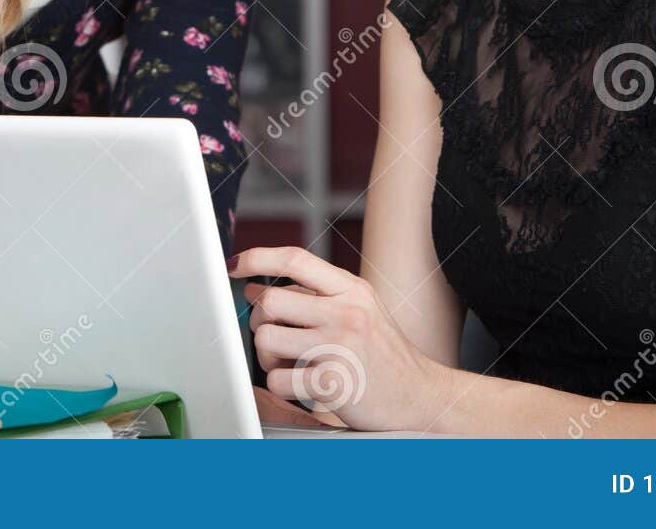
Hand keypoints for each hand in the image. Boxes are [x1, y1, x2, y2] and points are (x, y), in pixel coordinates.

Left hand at [230, 246, 449, 431]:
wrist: (421, 398)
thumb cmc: (383, 355)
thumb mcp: (359, 311)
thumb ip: (313, 297)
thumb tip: (255, 290)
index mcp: (352, 289)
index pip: (294, 259)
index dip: (257, 257)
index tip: (234, 266)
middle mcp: (346, 312)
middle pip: (270, 301)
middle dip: (262, 321)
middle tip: (276, 339)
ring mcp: (340, 347)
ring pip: (266, 339)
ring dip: (268, 357)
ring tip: (292, 365)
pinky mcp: (333, 383)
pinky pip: (278, 381)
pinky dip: (283, 388)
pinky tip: (304, 389)